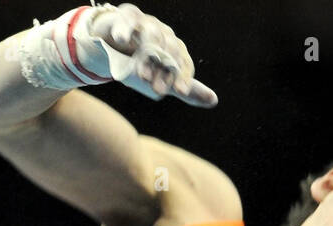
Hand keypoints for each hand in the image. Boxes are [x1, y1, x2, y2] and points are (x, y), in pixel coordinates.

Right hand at [87, 3, 217, 105]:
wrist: (117, 38)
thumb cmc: (146, 59)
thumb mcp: (166, 76)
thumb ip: (187, 90)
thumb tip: (214, 101)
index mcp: (175, 47)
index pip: (183, 61)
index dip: (183, 76)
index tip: (180, 91)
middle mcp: (164, 33)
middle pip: (168, 50)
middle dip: (164, 70)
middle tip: (158, 90)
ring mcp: (146, 23)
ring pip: (151, 36)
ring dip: (148, 55)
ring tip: (142, 75)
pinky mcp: (126, 17)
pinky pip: (126, 22)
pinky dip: (124, 30)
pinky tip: (123, 40)